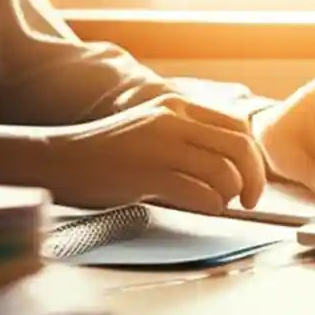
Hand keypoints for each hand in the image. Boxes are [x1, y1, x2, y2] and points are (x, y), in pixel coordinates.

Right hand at [0, 93, 265, 214]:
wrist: (59, 160)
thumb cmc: (107, 155)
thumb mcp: (153, 131)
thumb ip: (189, 139)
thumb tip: (233, 167)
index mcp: (177, 105)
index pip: (239, 126)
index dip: (255, 158)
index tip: (251, 180)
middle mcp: (173, 119)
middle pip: (241, 148)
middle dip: (255, 180)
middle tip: (250, 201)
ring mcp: (161, 145)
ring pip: (225, 172)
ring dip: (230, 196)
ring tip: (218, 205)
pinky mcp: (149, 173)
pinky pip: (201, 193)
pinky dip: (211, 206)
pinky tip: (203, 209)